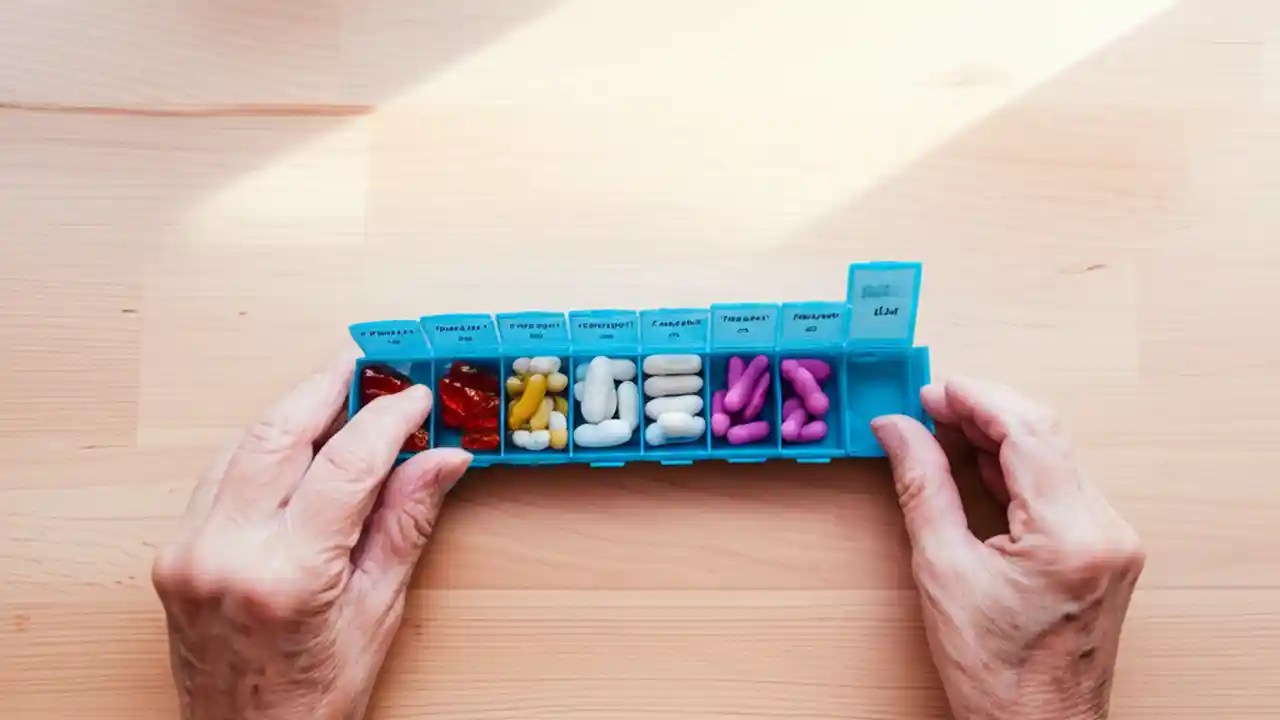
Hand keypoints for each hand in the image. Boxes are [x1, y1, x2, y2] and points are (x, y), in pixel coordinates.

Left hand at [152, 348, 470, 719]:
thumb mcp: (377, 612)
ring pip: (242, 443)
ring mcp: (190, 549)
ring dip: (293, 407)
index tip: (417, 397)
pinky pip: (221, 471)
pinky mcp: (175, 551)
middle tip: (369, 360)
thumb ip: (405, 522)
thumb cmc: (313, 698)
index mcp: (285, 575)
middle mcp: (225, 553)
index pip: (344, 463)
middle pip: (278, 432)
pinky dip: (262, 442)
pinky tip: (296, 434)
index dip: (387, 419)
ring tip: (340, 387)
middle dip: (327, 384)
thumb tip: (443, 459)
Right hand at [872, 378, 1143, 719]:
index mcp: (1070, 536)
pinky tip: (977, 462)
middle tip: (930, 403)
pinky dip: (1017, 466)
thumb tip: (898, 429)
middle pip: (1047, 435)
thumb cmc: (996, 673)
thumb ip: (922, 487)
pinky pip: (1060, 485)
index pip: (1028, 433)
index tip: (931, 389)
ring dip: (1000, 435)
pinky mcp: (1106, 548)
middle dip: (986, 410)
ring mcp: (1113, 539)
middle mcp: (1106, 530)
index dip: (977, 399)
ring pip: (1055, 456)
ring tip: (944, 427)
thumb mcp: (942, 572)